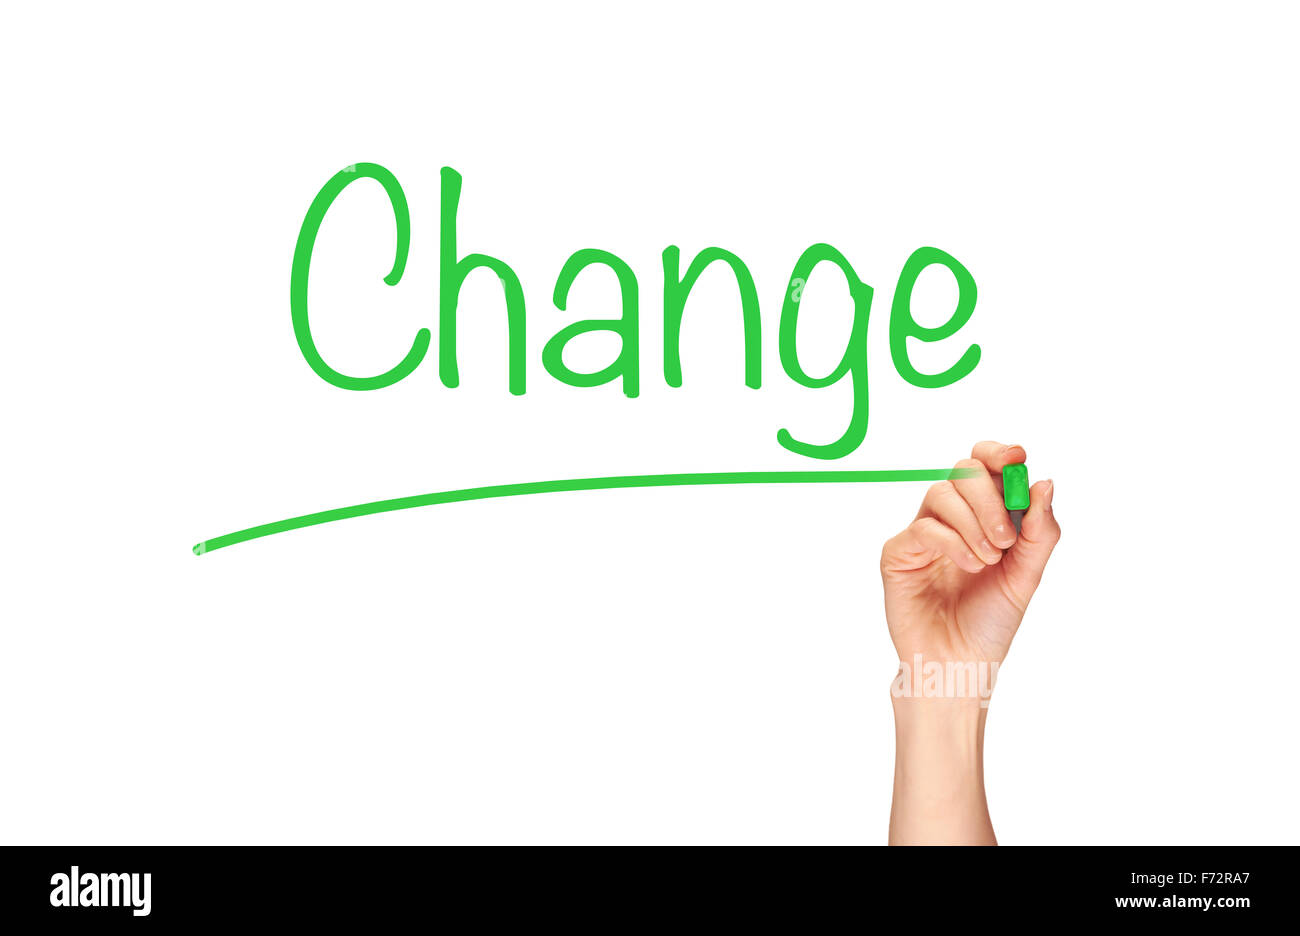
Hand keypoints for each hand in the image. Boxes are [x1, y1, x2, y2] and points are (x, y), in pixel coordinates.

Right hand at [880, 441, 1059, 667]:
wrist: (960, 664)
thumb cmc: (990, 622)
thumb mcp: (1027, 575)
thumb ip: (1039, 531)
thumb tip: (1045, 482)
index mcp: (983, 516)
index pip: (986, 466)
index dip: (999, 454)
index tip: (1018, 458)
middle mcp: (951, 518)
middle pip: (964, 472)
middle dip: (990, 497)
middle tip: (1006, 538)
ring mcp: (923, 533)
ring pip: (942, 493)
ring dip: (973, 522)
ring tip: (988, 559)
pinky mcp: (899, 552)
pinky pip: (923, 527)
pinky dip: (952, 542)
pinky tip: (970, 567)